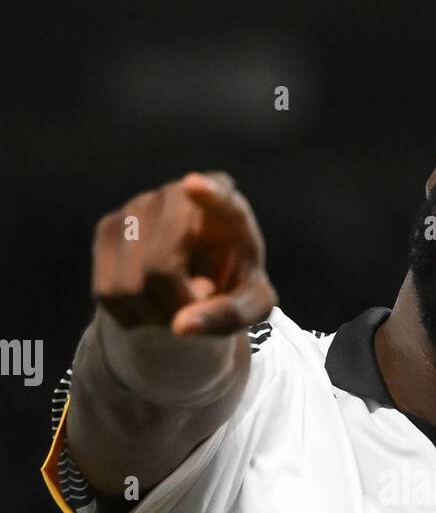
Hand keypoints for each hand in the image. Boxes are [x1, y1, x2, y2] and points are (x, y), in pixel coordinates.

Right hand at [91, 171, 276, 337]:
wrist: (198, 280)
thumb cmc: (234, 287)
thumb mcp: (250, 306)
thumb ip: (228, 315)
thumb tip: (181, 327)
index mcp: (229, 210)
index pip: (220, 198)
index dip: (208, 195)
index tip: (193, 185)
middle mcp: (177, 196)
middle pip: (161, 266)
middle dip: (177, 304)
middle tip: (196, 306)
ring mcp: (137, 207)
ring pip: (130, 286)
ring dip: (155, 314)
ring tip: (176, 300)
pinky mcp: (107, 228)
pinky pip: (107, 292)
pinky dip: (132, 315)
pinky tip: (152, 300)